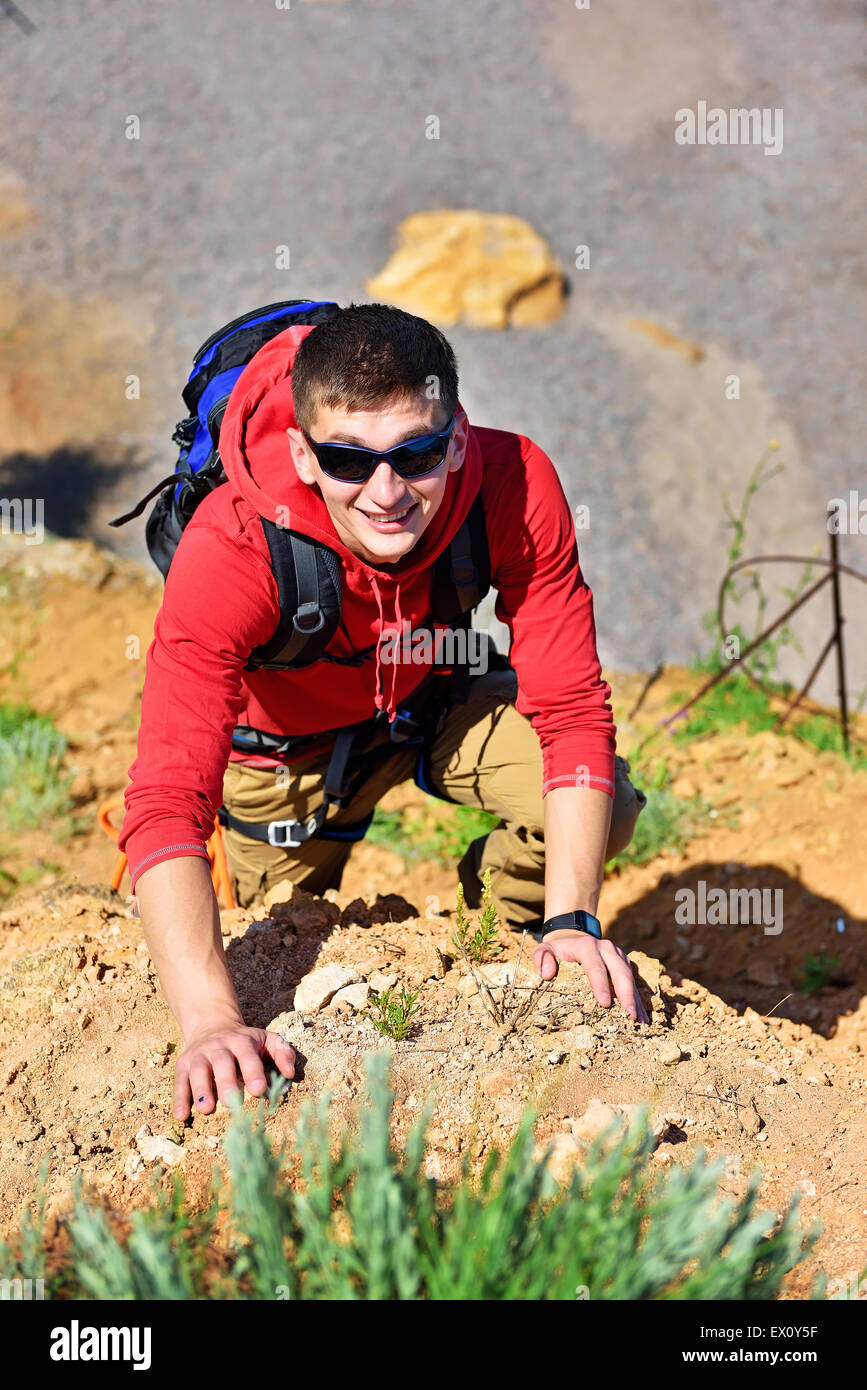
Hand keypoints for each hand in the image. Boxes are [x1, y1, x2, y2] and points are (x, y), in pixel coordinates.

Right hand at [173, 1022, 295, 1119]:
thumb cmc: (246, 1042)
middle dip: (226, 1082)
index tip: (259, 1090)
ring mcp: (199, 1055)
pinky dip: (179, 1099)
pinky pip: (179, 1081)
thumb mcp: (266, 1040)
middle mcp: (218, 1047)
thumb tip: (291, 1073)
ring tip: (206, 1109)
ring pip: (198, 1071)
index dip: (253, 1072)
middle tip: (232, 1102)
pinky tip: (182, 1116)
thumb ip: (282, 1052)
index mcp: (241, 1042)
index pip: (248, 1056)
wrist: (212, 1025)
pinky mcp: (183, 1065)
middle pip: (221, 1063)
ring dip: (201, 1090)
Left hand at [532, 930, 649, 1022]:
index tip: (605, 1003)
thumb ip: (541, 958)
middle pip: (620, 971)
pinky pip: (634, 980)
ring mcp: (618, 955)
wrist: (572, 935)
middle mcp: (606, 948)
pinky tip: (643, 1016)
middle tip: (630, 1016)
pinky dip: (639, 998)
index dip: (601, 984)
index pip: (595, 966)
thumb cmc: (557, 949)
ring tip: (641, 1021)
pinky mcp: (624, 962)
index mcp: (587, 946)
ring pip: (631, 977)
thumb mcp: (544, 949)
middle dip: (626, 994)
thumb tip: (547, 973)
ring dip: (637, 999)